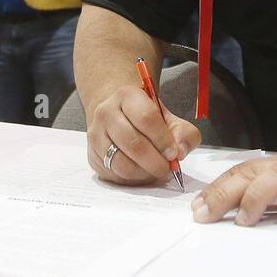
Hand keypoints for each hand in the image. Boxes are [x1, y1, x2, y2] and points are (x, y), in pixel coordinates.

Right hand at [86, 83, 200, 185]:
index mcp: (127, 96)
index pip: (146, 118)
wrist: (119, 115)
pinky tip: (141, 172)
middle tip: (167, 169)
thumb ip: (184, 133)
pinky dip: (131, 179)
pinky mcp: (92, 155)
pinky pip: (113, 174)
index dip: (163, 140)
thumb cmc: (147, 118)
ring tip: (155, 171)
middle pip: (133, 144)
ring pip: (121, 163)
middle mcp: (106, 113)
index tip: (174, 153)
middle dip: (155, 162)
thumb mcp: (170, 118)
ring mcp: (96, 135)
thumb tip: (180, 152)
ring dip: (143, 173)